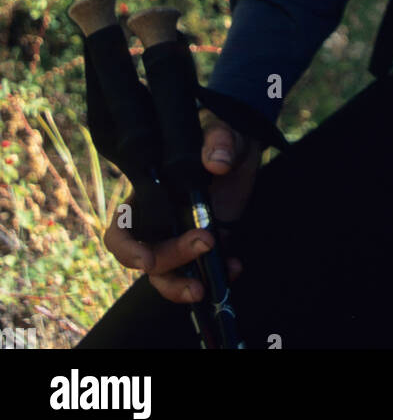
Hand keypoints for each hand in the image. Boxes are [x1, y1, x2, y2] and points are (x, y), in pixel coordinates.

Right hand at [104, 114, 261, 304]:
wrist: (244, 151)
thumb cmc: (221, 136)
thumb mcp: (222, 131)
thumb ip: (218, 141)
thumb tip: (217, 162)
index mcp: (149, 194)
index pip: (121, 230)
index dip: (127, 249)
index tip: (148, 261)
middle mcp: (160, 221)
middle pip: (150, 257)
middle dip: (174, 257)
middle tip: (206, 241)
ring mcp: (182, 236)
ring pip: (169, 275)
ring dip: (183, 285)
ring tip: (206, 287)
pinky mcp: (206, 245)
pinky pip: (202, 272)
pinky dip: (217, 276)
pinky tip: (235, 267)